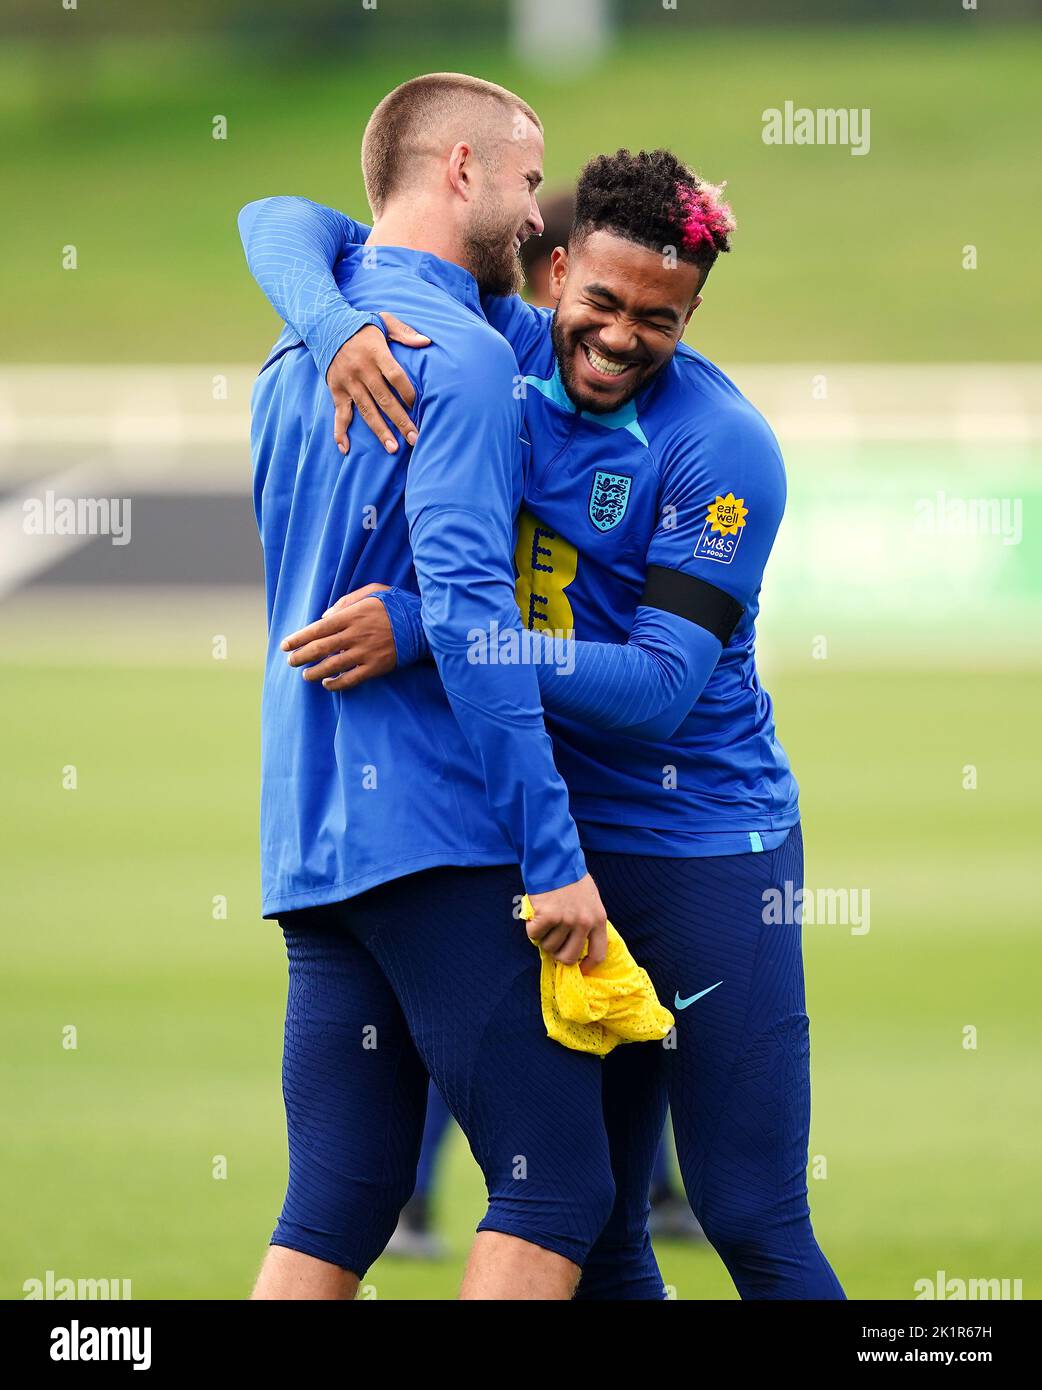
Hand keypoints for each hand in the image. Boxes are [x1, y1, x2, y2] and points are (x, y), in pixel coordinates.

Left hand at [280, 583, 395, 691]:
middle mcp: (355, 635)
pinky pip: (351, 679)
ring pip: (332, 666)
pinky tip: (327, 684)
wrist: (424, 624)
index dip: (298, 638)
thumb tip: (324, 616)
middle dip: (301, 656)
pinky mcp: (375, 667)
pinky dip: (336, 684)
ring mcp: (365, 652)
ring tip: (306, 675)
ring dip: (315, 672)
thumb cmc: (396, 605)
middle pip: (320, 648)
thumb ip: (347, 601)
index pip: (317, 629)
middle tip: (290, 661)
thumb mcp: (373, 591)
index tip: (285, 645)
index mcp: (352, 615)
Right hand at [328, 313, 430, 455]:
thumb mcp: (384, 321)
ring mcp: (348, 382)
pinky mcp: (336, 390)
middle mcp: (362, 370)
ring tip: (393, 448)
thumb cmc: (361, 326)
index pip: (396, 377)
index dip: (408, 392)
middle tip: (414, 439)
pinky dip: (340, 432)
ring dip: (380, 431)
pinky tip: (345, 449)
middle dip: (400, 421)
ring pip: (366, 410)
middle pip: (385, 399)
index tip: (418, 406)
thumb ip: (405, 332)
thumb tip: (426, 342)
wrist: (325, 325)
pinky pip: (339, 414)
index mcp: (376, 353)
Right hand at [525, 873, 607, 970]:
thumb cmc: (572, 878)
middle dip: (558, 955)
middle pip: (569, 957)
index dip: (587, 966)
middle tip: (553, 944)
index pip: (598, 954)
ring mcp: (565, 920)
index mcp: (598, 919)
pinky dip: (532, 928)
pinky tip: (536, 915)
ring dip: (543, 938)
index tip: (579, 968)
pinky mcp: (547, 916)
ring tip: (545, 920)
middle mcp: (584, 923)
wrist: (555, 860)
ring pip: (549, 947)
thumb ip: (588, 921)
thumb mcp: (591, 900)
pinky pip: (535, 935)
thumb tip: (578, 944)